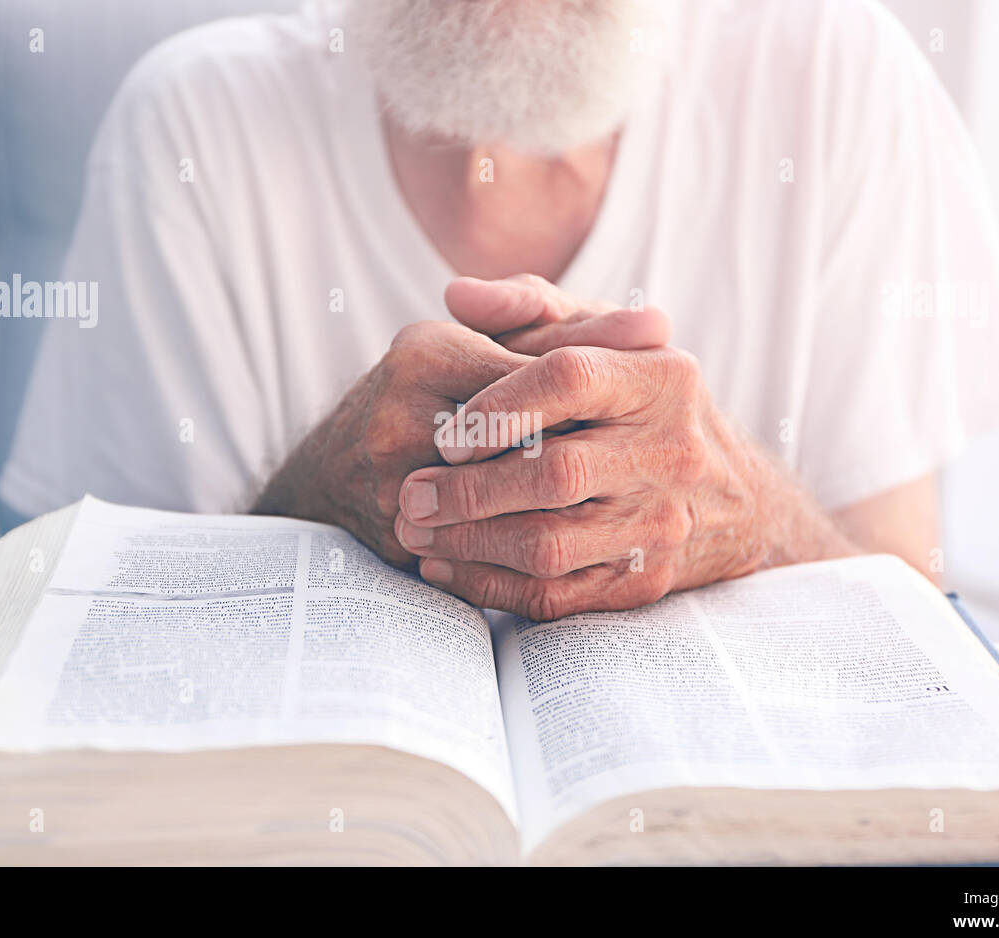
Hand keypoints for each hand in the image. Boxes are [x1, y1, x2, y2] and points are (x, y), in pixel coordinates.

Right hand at [257, 279, 671, 567]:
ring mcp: (391, 485)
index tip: (640, 424)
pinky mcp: (398, 540)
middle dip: (591, 466)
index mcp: (424, 353)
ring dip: (573, 515)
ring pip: (516, 508)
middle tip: (636, 477)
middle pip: (535, 449)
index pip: (543, 381)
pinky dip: (536, 553)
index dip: (600, 407)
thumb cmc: (429, 394)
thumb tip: (661, 324)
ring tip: (615, 512)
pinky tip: (578, 549)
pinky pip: (485, 552)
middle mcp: (397, 415)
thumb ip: (569, 331)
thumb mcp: (486, 346)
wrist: (336, 472)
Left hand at [394, 343, 858, 618]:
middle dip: (469, 489)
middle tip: (411, 493)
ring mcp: (662, 522)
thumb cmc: (639, 403)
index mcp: (664, 375)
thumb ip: (528, 308)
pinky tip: (446, 567)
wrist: (735, 500)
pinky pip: (555, 595)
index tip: (448, 434)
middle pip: (555, 472)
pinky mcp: (644, 581)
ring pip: (548, 543)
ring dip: (468, 543)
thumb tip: (456, 294)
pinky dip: (490, 586)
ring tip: (416, 531)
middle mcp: (674, 450)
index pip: (570, 377)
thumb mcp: (600, 339)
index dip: (498, 406)